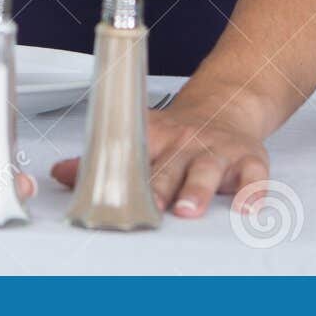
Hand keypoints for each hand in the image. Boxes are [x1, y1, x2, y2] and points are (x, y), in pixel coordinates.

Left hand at [49, 94, 272, 218]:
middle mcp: (185, 143)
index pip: (134, 153)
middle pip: (170, 166)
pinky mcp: (249, 159)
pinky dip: (252, 191)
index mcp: (156, 138)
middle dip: (159, 186)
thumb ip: (104, 158)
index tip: (107, 192)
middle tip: (149, 206)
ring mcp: (217, 151)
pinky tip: (246, 208)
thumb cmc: (178, 133)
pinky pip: (254, 175)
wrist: (225, 106)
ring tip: (188, 209)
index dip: (120, 172)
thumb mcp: (142, 136)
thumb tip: (61, 174)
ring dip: (197, 190)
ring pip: (208, 169)